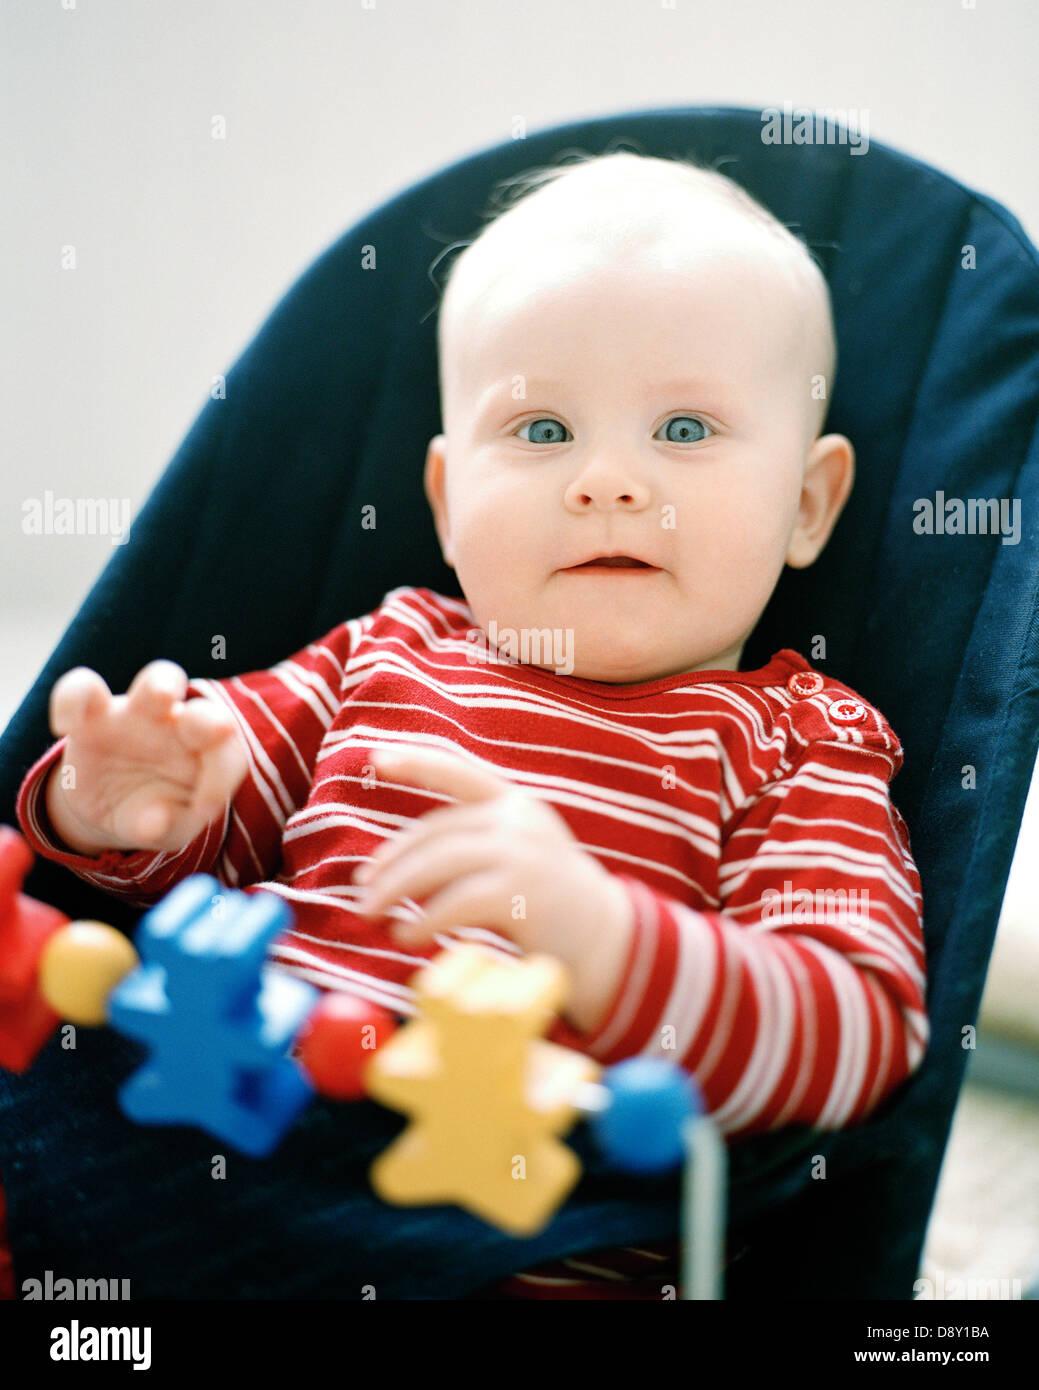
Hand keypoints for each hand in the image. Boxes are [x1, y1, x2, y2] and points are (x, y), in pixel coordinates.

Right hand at [45, 660, 248, 853]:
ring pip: (159, 679)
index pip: (227, 755)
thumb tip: (154, 823)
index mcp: (207, 757)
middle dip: (209, 719)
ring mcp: (139, 716)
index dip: (222, 776)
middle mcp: (180, 728)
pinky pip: (84, 690)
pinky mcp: (94, 716)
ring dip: (162, 684)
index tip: (206, 808)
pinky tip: (65, 726)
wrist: (108, 808)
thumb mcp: (168, 830)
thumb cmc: (155, 814)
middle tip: (214, 732)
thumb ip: (169, 826)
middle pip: (204, 708)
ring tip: (160, 696)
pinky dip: (73, 700)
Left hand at [355, 746, 633, 1028]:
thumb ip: (472, 847)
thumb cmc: (552, 903)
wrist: (608, 939)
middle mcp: (518, 820)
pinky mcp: (519, 892)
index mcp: (516, 804)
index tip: (378, 758)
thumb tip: (396, 869)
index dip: (418, 763)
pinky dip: (423, 921)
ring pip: (437, 863)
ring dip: (395, 889)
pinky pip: (454, 903)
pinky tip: (408, 936)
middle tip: (360, 890)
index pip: (459, 773)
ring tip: (371, 914)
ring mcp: (521, 853)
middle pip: (434, 832)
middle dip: (390, 862)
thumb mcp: (520, 854)